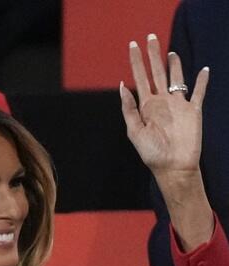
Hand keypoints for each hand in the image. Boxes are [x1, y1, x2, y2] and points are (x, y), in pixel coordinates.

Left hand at [121, 34, 208, 174]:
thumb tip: (123, 86)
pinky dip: (201, 81)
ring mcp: (178, 105)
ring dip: (174, 64)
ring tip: (170, 52)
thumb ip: (129, 108)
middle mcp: (161, 102)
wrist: (172, 167)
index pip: (139, 78)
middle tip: (150, 37)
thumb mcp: (134, 131)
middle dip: (153, 55)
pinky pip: (198, 92)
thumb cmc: (151, 153)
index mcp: (145, 106)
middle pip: (157, 73)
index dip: (135, 62)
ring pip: (176, 78)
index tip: (132, 46)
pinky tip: (204, 70)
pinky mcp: (193, 110)